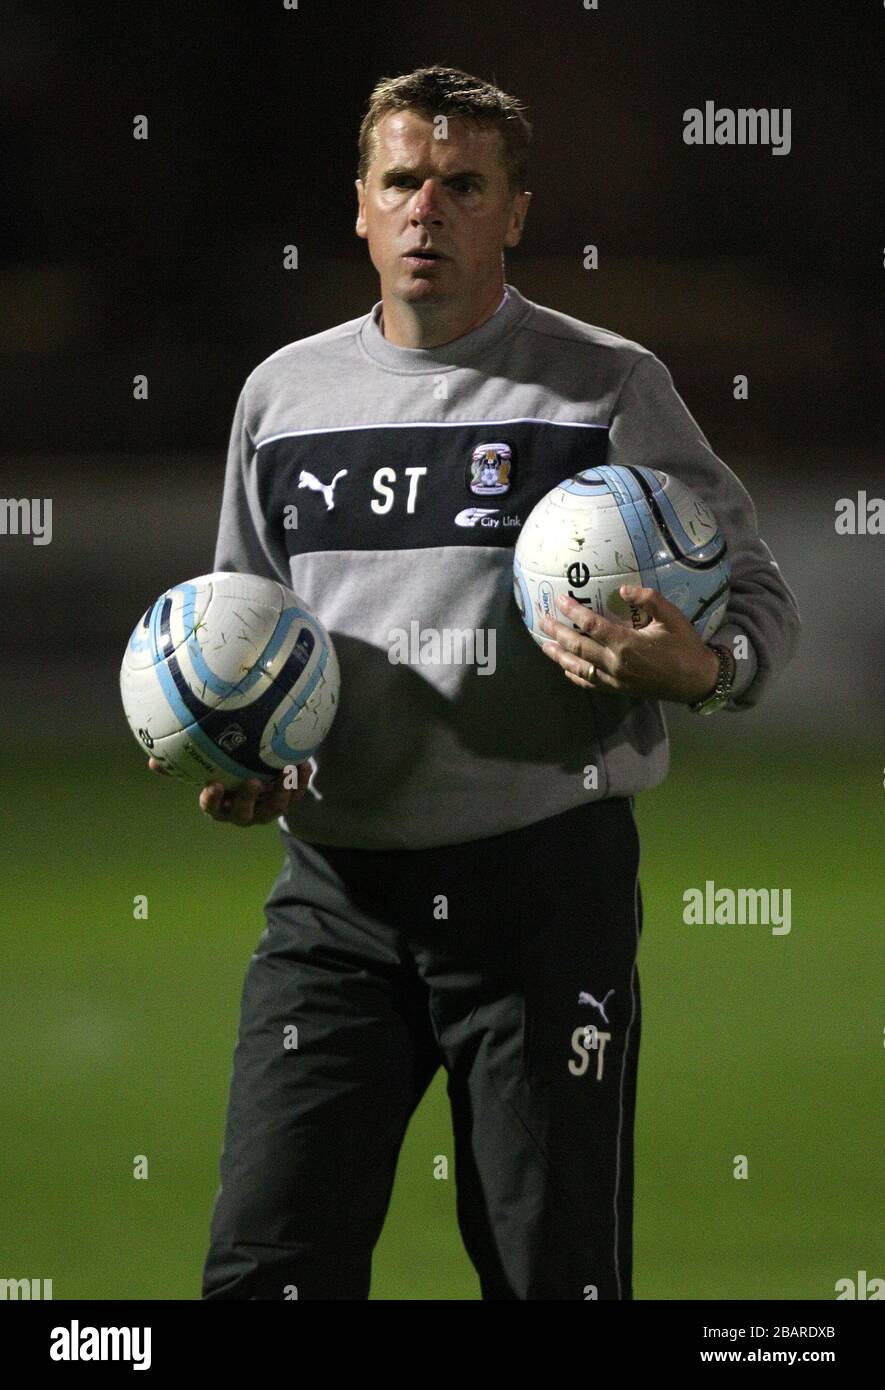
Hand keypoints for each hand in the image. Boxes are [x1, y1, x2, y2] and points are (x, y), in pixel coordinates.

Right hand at [148, 757, 313, 825]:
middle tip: (251, 780)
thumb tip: (152, 762)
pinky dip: (300, 781)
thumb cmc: (226, 774)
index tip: (212, 785)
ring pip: (275, 808)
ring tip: (285, 772)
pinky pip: (296, 795)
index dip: (212, 800)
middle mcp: (244, 813)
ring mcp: (267, 810)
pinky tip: (302, 764)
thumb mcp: (207, 770)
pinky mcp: (288, 803)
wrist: (260, 777)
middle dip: (248, 798)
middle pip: (245, 813)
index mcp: (221, 807)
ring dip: (281, 791)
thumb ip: (182, 767)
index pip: (213, 808)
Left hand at [538, 586, 720, 703]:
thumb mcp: (672, 617)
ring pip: (579, 668)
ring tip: (544, 645)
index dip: (572, 612)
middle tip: (541, 621)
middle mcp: (615, 664)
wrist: (697, 680)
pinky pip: (591, 684)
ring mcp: (615, 679)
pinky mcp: (619, 690)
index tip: (559, 600)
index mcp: (626, 644)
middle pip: (578, 647)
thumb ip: (648, 599)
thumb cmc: (685, 645)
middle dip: (558, 633)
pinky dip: (576, 676)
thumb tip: (623, 589)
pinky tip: (566, 669)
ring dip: (559, 656)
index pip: (591, 625)